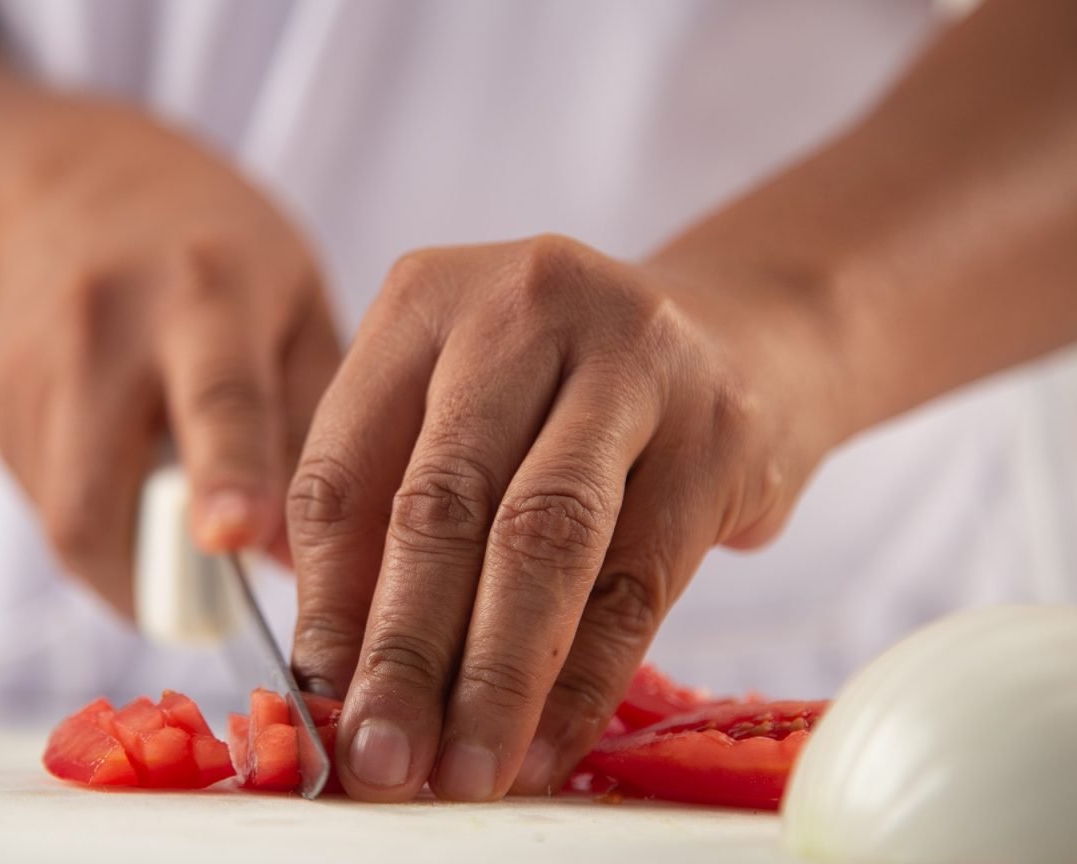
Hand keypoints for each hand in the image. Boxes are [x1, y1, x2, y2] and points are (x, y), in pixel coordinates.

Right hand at [0, 109, 339, 614]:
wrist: (71, 185)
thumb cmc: (218, 251)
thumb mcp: (297, 303)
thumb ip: (318, 427)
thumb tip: (307, 563)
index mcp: (206, 294)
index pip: (217, 396)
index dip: (225, 474)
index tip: (233, 538)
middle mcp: (104, 325)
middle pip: (95, 496)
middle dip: (149, 578)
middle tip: (204, 598)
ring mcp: (31, 363)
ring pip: (63, 515)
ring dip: (125, 548)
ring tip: (169, 496)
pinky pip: (43, 495)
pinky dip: (94, 510)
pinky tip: (121, 454)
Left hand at [287, 234, 844, 800]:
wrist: (751, 336)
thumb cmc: (574, 394)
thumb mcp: (469, 410)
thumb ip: (398, 515)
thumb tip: (343, 677)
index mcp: (424, 299)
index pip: (342, 469)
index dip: (326, 602)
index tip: (324, 703)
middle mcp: (521, 308)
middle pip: (438, 503)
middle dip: (403, 653)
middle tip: (381, 760)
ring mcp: (630, 357)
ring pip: (542, 540)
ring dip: (494, 678)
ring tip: (463, 770)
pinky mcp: (719, 428)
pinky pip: (638, 579)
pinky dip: (585, 680)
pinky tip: (548, 743)